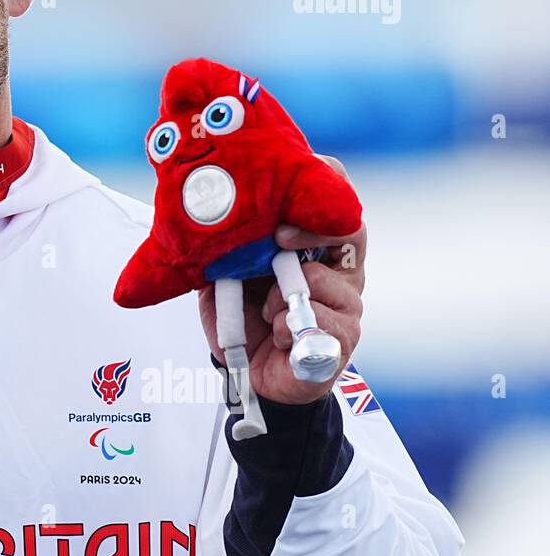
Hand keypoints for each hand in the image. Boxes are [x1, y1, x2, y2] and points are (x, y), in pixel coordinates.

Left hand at [198, 155, 366, 404]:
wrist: (249, 373)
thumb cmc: (242, 315)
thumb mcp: (223, 274)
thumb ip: (223, 248)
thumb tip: (206, 221)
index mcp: (313, 243)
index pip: (333, 197)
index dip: (320, 182)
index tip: (283, 194)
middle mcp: (339, 266)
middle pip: (351, 227)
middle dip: (309, 231)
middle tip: (277, 240)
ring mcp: (347, 301)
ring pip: (325, 280)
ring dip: (283, 295)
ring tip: (266, 310)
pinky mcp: (345, 336)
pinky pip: (318, 319)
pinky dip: (287, 326)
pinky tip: (277, 334)